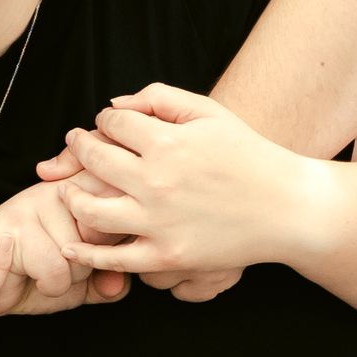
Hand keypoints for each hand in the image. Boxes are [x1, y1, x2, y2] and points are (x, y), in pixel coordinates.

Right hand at [0, 178, 131, 318]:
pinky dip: (49, 285)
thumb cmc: (34, 273)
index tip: (111, 243)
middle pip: (109, 230)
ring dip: (68, 278)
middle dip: (93, 261)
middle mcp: (63, 186)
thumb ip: (109, 280)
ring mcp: (39, 200)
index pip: (122, 191)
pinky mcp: (17, 223)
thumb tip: (119, 283)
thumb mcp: (82, 280)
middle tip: (67, 261)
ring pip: (81, 254)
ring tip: (44, 268)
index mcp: (84, 188)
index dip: (126, 226)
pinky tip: (30, 275)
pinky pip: (57, 268)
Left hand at [44, 84, 327, 289]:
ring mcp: (159, 222)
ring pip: (91, 211)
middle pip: (94, 161)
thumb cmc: (249, 155)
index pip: (112, 124)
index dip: (103, 121)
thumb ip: (159, 98)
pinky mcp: (166, 256)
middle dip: (79, 148)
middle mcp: (156, 182)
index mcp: (167, 142)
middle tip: (76, 145)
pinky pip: (114, 258)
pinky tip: (71, 244)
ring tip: (69, 191)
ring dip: (71, 198)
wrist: (287, 207)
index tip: (107, 125)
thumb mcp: (210, 112)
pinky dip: (86, 253)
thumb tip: (113, 106)